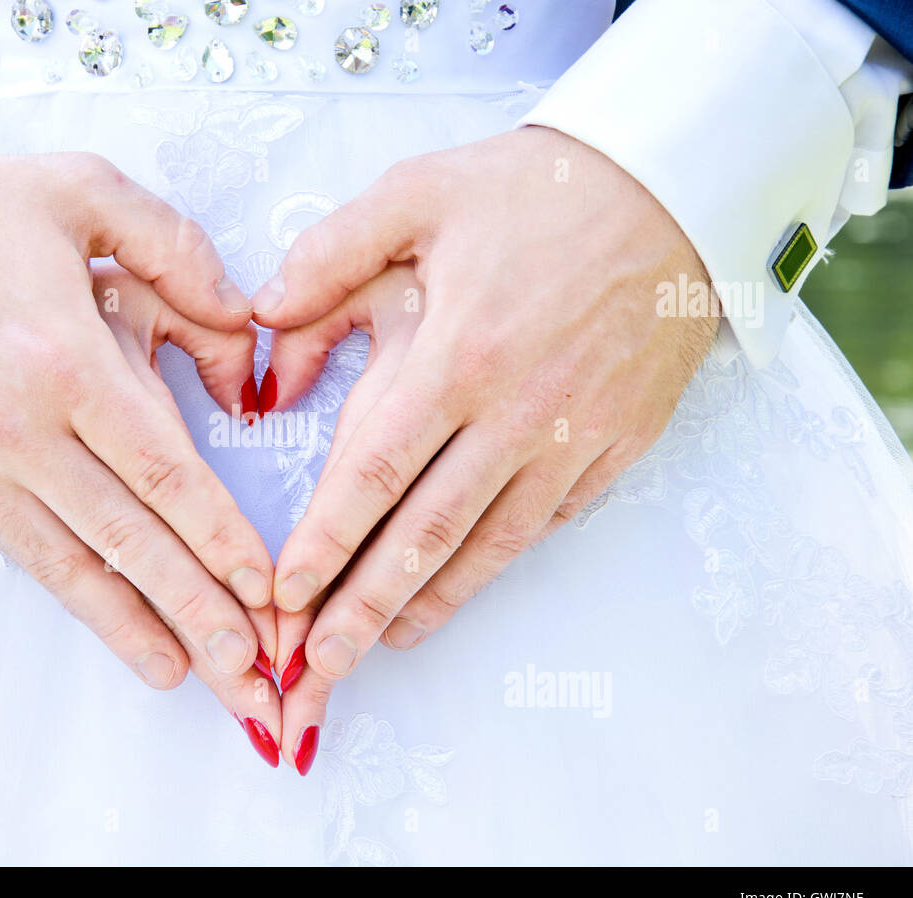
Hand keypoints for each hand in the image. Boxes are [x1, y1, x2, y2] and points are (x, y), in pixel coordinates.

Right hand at [0, 125, 280, 753]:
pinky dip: (91, 608)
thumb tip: (242, 328)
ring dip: (152, 630)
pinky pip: (35, 559)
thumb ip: (176, 251)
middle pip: (133, 538)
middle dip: (203, 611)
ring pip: (84, 566)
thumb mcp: (83, 191)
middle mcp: (24, 428)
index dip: (220, 537)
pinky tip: (139, 645)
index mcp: (64, 356)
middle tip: (258, 677)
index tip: (270, 589)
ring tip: (209, 683)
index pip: (163, 470)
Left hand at [252, 127, 718, 770]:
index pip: (375, 472)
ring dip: (428, 604)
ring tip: (378, 649)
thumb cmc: (537, 190)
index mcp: (457, 353)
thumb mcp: (418, 194)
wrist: (671, 189)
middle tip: (317, 671)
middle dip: (363, 609)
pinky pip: (546, 523)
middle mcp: (515, 412)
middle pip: (426, 534)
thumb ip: (329, 257)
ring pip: (488, 545)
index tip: (283, 598)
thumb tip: (264, 319)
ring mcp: (573, 437)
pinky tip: (456, 591)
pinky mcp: (616, 446)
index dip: (325, 542)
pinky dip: (495, 566)